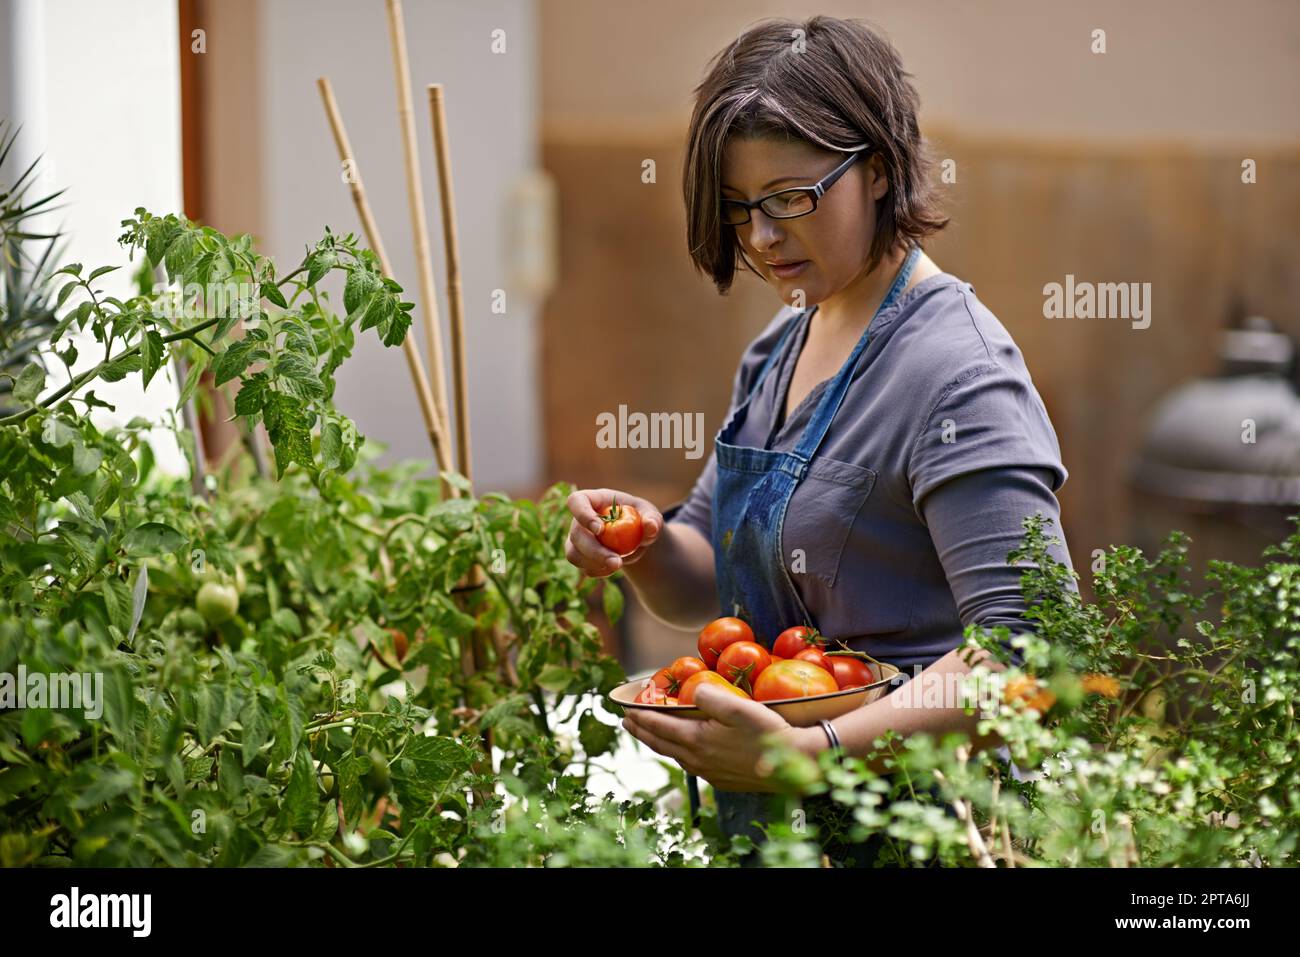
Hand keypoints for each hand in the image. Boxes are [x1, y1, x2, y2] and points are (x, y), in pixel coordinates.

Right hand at [564, 488, 661, 577]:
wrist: (635, 537)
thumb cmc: (640, 518)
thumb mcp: (650, 514)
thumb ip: (652, 518)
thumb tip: (651, 526)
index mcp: (593, 500)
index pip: (576, 501)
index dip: (582, 514)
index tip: (600, 530)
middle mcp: (579, 519)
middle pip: (576, 534)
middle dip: (594, 551)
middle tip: (617, 562)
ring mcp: (576, 539)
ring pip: (574, 554)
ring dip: (594, 564)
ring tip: (617, 565)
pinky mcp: (580, 555)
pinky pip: (582, 567)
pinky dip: (598, 571)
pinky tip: (612, 569)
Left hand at [621, 682, 819, 792]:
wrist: (795, 765)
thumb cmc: (769, 732)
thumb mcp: (739, 707)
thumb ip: (712, 696)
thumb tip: (693, 688)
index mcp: (697, 740)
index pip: (659, 726)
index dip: (640, 717)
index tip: (625, 709)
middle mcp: (698, 760)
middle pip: (661, 744)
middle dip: (642, 732)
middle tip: (627, 722)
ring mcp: (710, 773)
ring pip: (675, 756)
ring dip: (659, 743)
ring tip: (650, 734)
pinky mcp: (723, 781)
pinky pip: (691, 766)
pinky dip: (679, 755)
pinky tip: (685, 752)